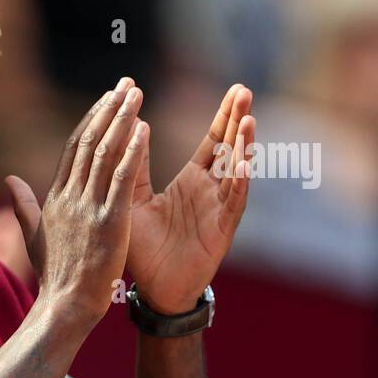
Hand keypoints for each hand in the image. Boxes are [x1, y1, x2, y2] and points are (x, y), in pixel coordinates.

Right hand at [6, 80, 149, 329]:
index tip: (108, 98)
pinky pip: (121, 179)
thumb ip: (23, 204)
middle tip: (127, 83)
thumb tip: (9, 179)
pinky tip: (142, 129)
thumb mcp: (34, 235)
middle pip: (90, 142)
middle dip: (109, 109)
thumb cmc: (53, 275)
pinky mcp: (109, 222)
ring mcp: (88, 208)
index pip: (74, 149)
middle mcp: (69, 197)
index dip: (92, 119)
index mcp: (55, 198)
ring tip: (137, 95)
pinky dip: (132, 152)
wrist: (65, 304)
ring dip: (122, 120)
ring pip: (104, 154)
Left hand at [126, 83, 253, 313]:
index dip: (224, 116)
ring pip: (235, 172)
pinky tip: (241, 162)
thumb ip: (133, 166)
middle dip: (238, 120)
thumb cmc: (144, 246)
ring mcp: (220, 209)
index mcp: (193, 181)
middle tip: (245, 90)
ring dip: (242, 146)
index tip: (234, 89)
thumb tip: (130, 125)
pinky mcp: (222, 230)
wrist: (154, 288)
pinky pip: (233, 202)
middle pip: (229, 149)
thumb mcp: (133, 199)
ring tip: (247, 119)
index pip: (212, 141)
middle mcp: (211, 191)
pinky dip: (238, 182)